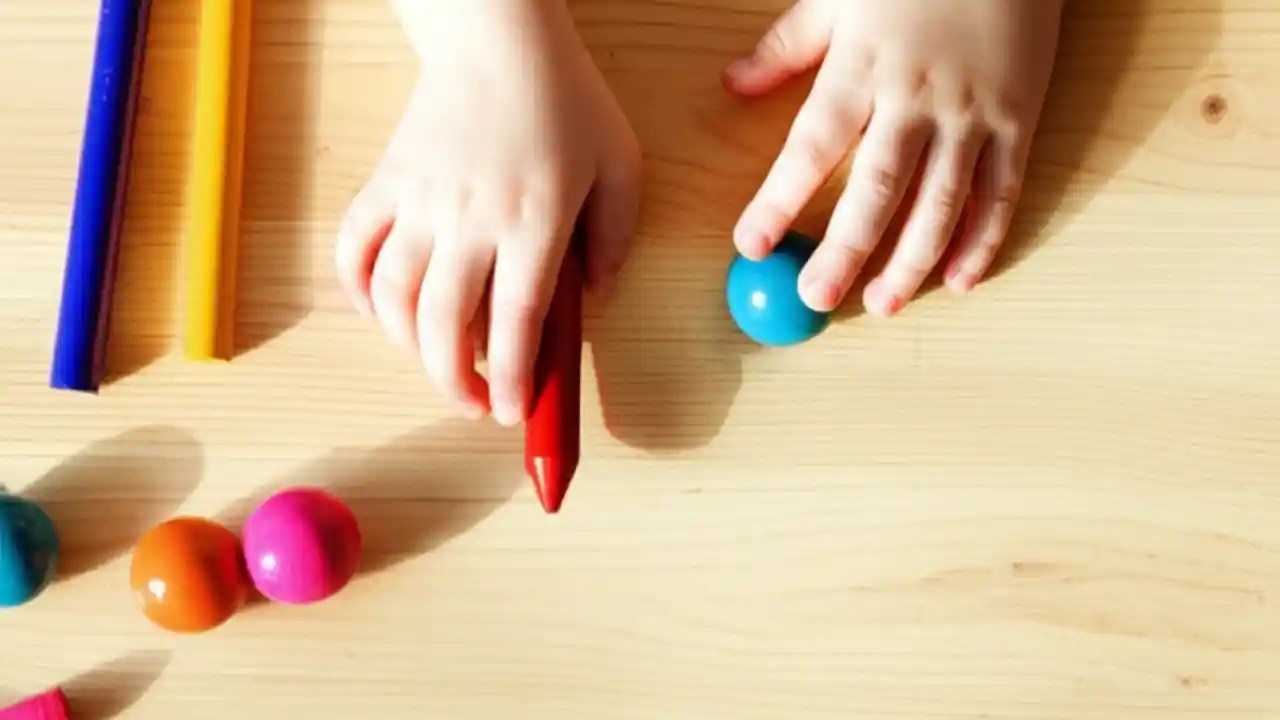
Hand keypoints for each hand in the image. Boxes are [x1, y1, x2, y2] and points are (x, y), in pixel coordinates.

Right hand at [336, 1, 641, 424]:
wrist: (497, 36)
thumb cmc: (565, 100)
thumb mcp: (620, 166)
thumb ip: (613, 240)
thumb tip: (590, 300)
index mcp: (533, 223)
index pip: (512, 326)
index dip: (508, 382)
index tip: (508, 411)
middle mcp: (470, 220)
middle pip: (443, 326)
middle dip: (452, 382)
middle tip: (471, 403)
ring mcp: (420, 202)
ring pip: (393, 297)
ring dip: (407, 348)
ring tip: (433, 365)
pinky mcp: (387, 183)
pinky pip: (353, 248)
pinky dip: (357, 291)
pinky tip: (378, 313)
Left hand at [724, 0, 1062, 314]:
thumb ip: (786, 46)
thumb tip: (733, 85)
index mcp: (862, 66)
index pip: (812, 146)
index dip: (780, 200)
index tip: (751, 244)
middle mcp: (916, 97)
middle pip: (876, 188)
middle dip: (844, 249)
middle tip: (816, 297)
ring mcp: (971, 113)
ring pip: (941, 201)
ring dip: (911, 261)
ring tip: (882, 305)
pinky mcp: (1017, 120)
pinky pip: (1000, 191)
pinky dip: (982, 240)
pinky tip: (958, 280)